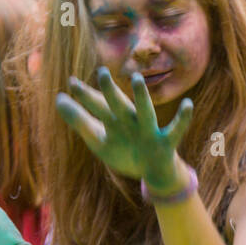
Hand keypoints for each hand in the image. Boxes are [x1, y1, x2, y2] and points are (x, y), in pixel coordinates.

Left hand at [59, 68, 193, 192]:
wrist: (152, 171)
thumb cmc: (124, 151)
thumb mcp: (97, 137)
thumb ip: (78, 119)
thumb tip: (58, 98)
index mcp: (115, 121)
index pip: (98, 106)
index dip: (85, 96)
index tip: (70, 82)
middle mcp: (131, 122)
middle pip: (119, 106)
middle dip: (110, 91)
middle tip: (102, 73)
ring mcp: (149, 130)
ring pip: (145, 112)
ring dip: (142, 97)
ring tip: (137, 79)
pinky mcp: (165, 142)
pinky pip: (176, 129)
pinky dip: (183, 118)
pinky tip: (187, 104)